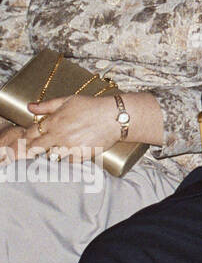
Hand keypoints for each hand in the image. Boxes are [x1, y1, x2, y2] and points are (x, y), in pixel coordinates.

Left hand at [0, 95, 118, 163]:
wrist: (116, 117)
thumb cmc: (93, 107)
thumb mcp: (69, 100)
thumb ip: (47, 105)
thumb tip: (30, 107)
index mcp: (54, 122)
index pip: (30, 133)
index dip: (26, 138)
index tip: (26, 141)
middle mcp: (58, 136)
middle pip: (35, 148)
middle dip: (31, 150)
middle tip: (33, 150)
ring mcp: (68, 147)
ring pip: (50, 156)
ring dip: (52, 153)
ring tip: (60, 149)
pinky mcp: (79, 156)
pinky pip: (67, 162)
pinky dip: (68, 158)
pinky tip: (73, 152)